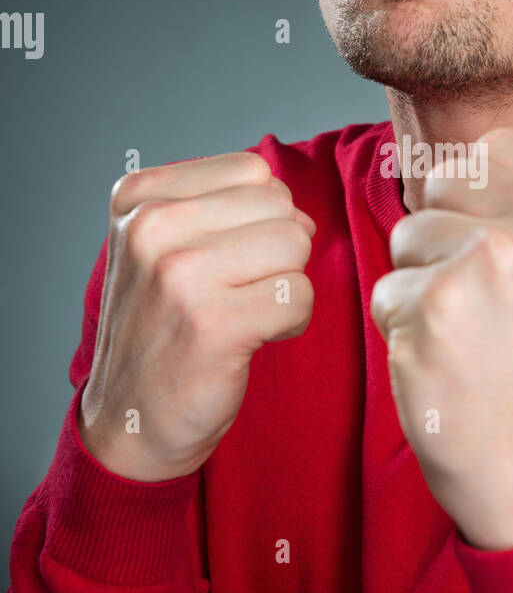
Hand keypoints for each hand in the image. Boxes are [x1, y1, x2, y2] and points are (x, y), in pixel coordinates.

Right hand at [79, 152, 315, 480]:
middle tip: (239, 292)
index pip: (251, 170)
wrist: (131, 421)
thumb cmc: (163, 330)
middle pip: (279, 204)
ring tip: (245, 314)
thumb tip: (302, 213)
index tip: (227, 259)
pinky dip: (292, 321)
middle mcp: (150, 227)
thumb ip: (224, 208)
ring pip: (294, 245)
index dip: (261, 216)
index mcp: (138, 197)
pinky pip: (299, 294)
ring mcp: (178, 274)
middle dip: (278, 250)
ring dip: (286, 284)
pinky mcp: (212, 324)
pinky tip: (253, 339)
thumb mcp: (163, 247)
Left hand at [370, 128, 512, 549]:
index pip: (491, 150)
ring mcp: (493, 260)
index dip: (479, 207)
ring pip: (408, 235)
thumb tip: (448, 152)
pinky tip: (449, 363)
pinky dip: (404, 330)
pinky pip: (387, 290)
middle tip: (491, 307)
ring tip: (472, 335)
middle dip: (445, 240)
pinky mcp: (437, 304)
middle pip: (442, 184)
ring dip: (422, 286)